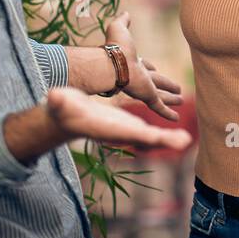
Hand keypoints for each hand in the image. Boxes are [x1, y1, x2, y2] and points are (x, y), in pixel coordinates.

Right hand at [45, 87, 191, 151]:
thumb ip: (59, 101)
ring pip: (150, 138)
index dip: (139, 134)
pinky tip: (179, 134)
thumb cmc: (63, 110)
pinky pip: (151, 134)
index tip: (154, 137)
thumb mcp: (61, 103)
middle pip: (144, 139)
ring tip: (186, 139)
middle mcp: (119, 133)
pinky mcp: (130, 127)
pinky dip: (164, 135)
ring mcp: (126, 131)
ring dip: (168, 139)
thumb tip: (53, 96)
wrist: (68, 117)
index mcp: (106, 127)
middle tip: (183, 141)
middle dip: (162, 141)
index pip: (124, 131)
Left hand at [105, 12, 183, 121]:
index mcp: (133, 62)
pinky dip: (167, 113)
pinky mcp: (146, 97)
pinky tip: (176, 118)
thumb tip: (126, 13)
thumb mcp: (119, 28)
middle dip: (165, 85)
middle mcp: (139, 77)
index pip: (144, 66)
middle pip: (156, 82)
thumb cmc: (115, 46)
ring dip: (170, 98)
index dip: (149, 67)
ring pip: (160, 95)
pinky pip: (159, 106)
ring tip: (180, 101)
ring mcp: (143, 88)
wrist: (112, 64)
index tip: (154, 68)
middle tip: (176, 89)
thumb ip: (123, 21)